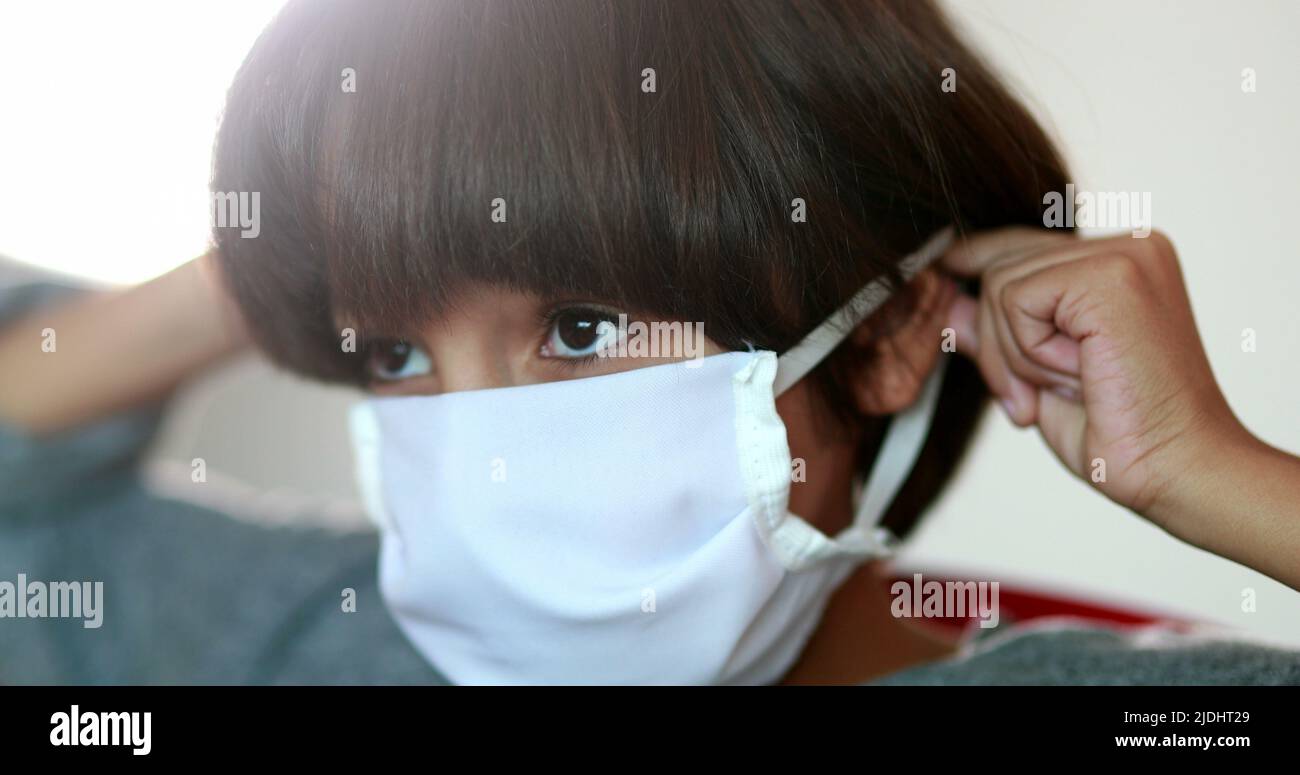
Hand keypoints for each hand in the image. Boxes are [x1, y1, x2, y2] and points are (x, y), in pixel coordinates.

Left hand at [940, 228, 1249, 529]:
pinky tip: (1078, 376)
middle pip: (1000, 265)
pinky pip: (1016, 301)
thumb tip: (943, 301)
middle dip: (996, 344)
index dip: (976, 275)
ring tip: (1067, 389)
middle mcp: (1127, 246)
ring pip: (1000, 286)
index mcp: (1120, 261)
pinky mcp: (1111, 274)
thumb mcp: (1035, 374)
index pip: (1020, 248)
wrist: (1175, 471)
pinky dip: (1030, 353)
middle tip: (1029, 401)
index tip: (940, 285)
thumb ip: (994, 331)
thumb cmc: (1119, 434)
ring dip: (1016, 357)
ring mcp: (1123, 253)